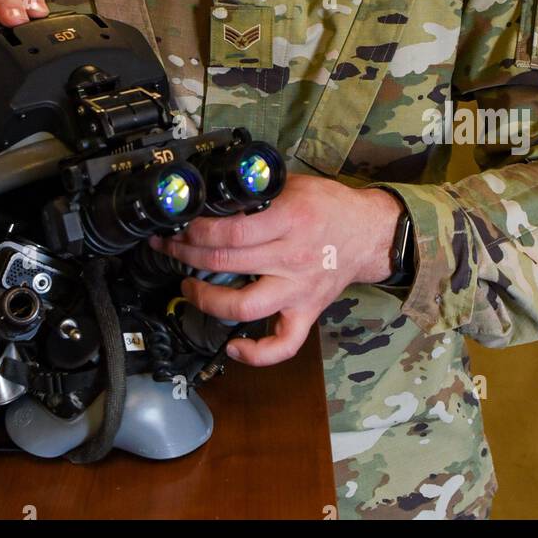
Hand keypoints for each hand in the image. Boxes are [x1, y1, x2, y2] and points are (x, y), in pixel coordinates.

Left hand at [148, 175, 403, 365]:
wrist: (369, 233)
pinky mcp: (306, 314)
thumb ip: (257, 191)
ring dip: (205, 299)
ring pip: (243, 307)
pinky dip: (255, 354)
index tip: (177, 226)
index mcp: (288, 220)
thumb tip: (213, 192)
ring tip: (187, 285)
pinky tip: (232, 346)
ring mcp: (297, 290)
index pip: (229, 231)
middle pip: (224, 263)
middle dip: (185, 255)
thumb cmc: (328, 205)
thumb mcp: (292, 184)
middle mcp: (290, 258)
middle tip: (168, 247)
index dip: (194, 231)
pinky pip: (282, 345)